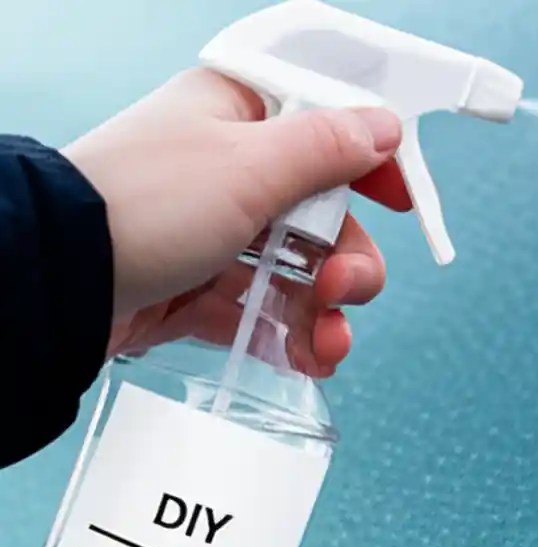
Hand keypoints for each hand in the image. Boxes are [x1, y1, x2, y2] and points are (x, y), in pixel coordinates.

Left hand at [63, 68, 411, 376]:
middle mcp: (225, 170)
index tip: (400, 197)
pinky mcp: (194, 288)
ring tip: (330, 343)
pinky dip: (288, 334)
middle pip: (320, 212)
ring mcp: (209, 232)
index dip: (368, 163)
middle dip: (347, 259)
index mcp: (235, 117)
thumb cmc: (143, 204)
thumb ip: (328, 148)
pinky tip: (308, 357)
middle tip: (346, 287)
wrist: (56, 283)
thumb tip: (383, 127)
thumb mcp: (252, 165)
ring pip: (296, 269)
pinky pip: (260, 309)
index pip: (322, 127)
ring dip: (327, 309)